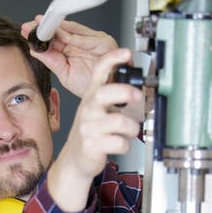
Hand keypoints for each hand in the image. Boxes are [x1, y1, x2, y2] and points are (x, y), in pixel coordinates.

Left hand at [21, 17, 117, 98]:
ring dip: (56, 28)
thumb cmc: (92, 86)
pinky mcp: (104, 43)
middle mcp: (85, 42)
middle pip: (63, 30)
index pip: (56, 37)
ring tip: (41, 26)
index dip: (42, 33)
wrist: (108, 98)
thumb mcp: (65, 74)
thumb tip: (36, 50)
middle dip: (46, 27)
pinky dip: (73, 37)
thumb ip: (52, 61)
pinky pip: (86, 39)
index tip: (27, 30)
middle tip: (29, 26)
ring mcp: (94, 40)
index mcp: (75, 48)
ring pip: (73, 30)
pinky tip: (60, 36)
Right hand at [47, 46, 141, 211]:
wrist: (75, 159)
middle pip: (105, 93)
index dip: (112, 59)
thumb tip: (136, 86)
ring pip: (121, 122)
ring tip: (128, 131)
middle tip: (136, 96)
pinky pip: (120, 143)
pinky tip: (119, 144)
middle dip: (125, 92)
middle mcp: (88, 110)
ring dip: (131, 128)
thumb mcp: (96, 109)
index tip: (126, 52)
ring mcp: (89, 128)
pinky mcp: (93, 146)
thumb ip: (111, 96)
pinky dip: (125, 145)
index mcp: (91, 97)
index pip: (99, 72)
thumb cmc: (91, 132)